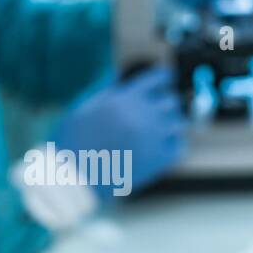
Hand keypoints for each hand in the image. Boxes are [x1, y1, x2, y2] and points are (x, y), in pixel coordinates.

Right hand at [51, 66, 185, 199]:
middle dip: (166, 102)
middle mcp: (143, 115)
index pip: (157, 79)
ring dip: (170, 124)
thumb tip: (119, 74)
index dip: (163, 77)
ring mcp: (153, 138)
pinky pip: (179, 147)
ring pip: (179, 123)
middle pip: (172, 100)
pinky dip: (173, 145)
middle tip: (161, 108)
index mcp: (125, 99)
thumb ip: (104, 89)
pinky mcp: (158, 160)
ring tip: (160, 129)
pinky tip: (162, 146)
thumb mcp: (83, 107)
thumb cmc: (73, 142)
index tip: (166, 79)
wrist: (74, 178)